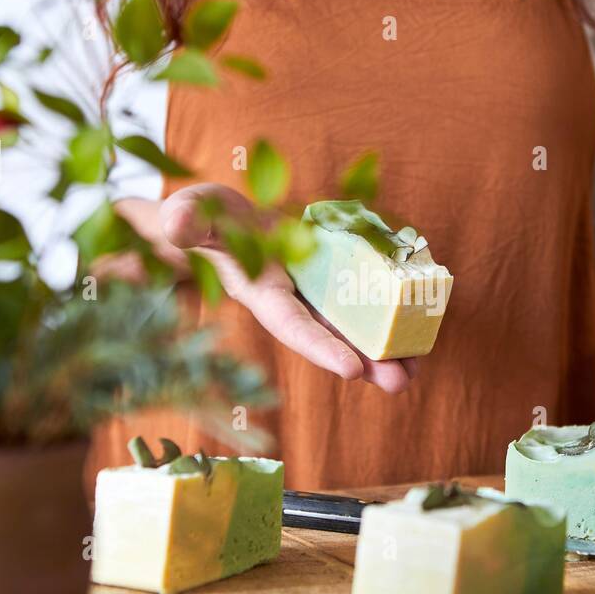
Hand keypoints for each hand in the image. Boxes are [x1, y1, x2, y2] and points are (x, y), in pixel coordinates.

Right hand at [158, 184, 416, 393]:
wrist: (219, 219)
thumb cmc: (203, 217)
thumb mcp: (193, 212)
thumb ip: (188, 219)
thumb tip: (176, 224)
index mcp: (260, 291)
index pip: (291, 324)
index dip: (319, 346)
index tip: (351, 370)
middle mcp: (292, 300)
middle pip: (330, 337)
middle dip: (365, 360)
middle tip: (400, 382)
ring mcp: (313, 292)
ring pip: (352, 326)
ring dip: (384, 348)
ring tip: (415, 369)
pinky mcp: (330, 277)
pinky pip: (363, 298)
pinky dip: (389, 312)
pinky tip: (418, 325)